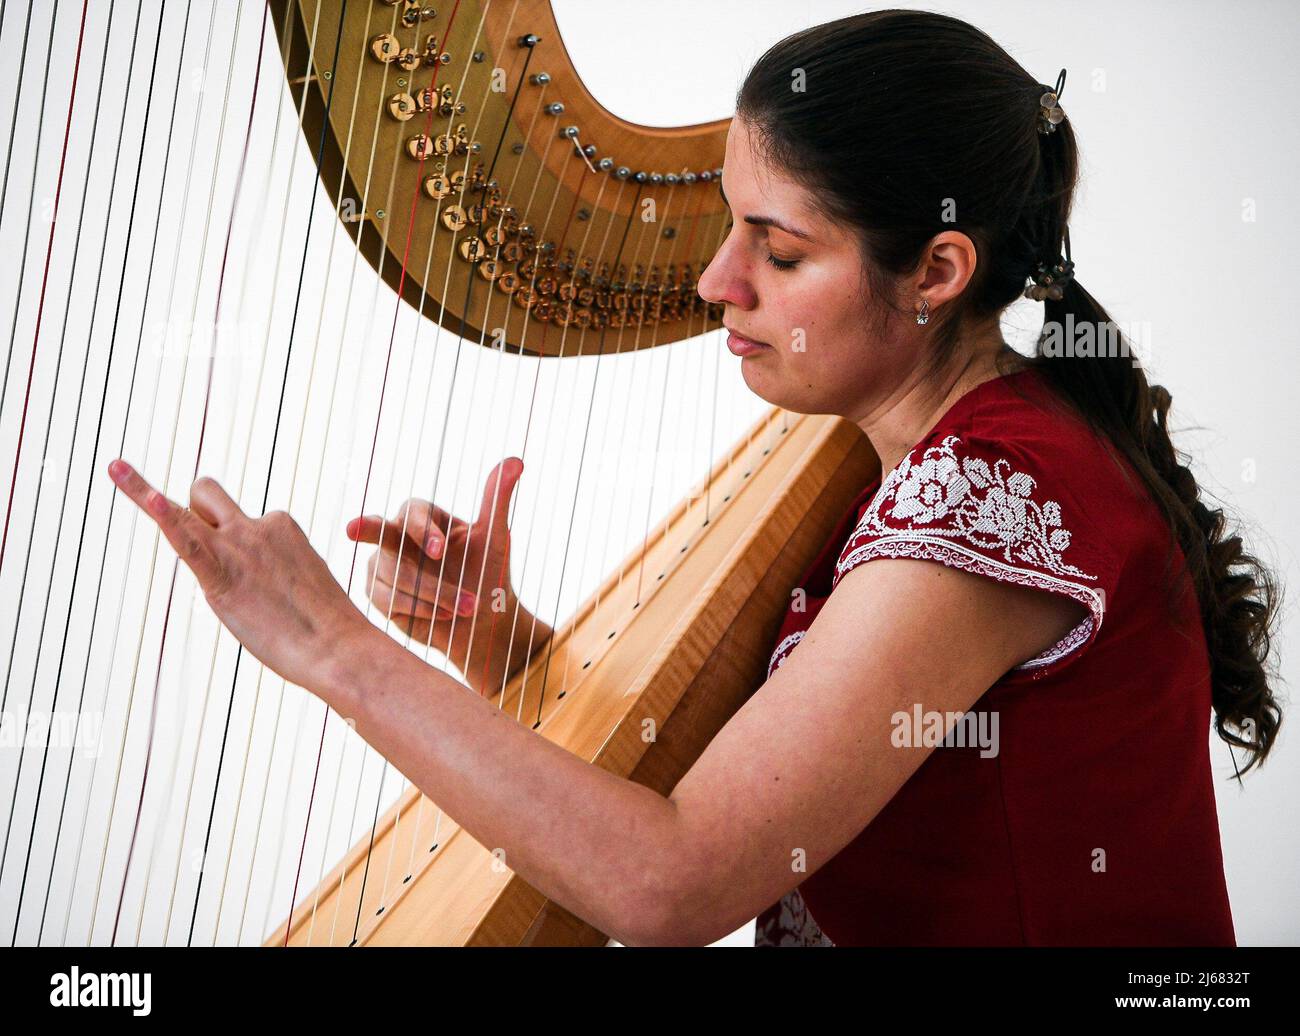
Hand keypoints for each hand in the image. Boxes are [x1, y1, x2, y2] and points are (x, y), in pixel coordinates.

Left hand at [106, 458, 370, 693]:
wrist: (336, 646)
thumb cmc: (325, 628)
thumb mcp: (302, 585)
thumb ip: (276, 573)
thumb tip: (262, 585)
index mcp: (281, 526)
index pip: (239, 520)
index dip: (232, 545)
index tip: (249, 578)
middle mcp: (257, 527)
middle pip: (207, 495)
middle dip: (194, 511)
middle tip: (197, 551)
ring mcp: (238, 546)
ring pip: (185, 509)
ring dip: (153, 502)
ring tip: (135, 495)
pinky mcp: (219, 574)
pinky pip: (182, 538)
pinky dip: (156, 510)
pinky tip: (138, 487)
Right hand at [345, 457, 533, 687]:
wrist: (483, 622)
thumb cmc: (489, 574)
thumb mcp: (495, 538)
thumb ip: (497, 499)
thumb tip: (516, 460)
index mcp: (425, 518)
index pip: (413, 512)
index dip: (423, 529)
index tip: (440, 550)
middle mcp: (398, 537)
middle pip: (378, 530)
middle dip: (366, 528)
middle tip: (351, 528)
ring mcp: (384, 564)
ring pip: (393, 574)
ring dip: (432, 593)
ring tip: (466, 607)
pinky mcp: (378, 593)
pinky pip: (388, 598)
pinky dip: (420, 608)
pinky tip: (444, 615)